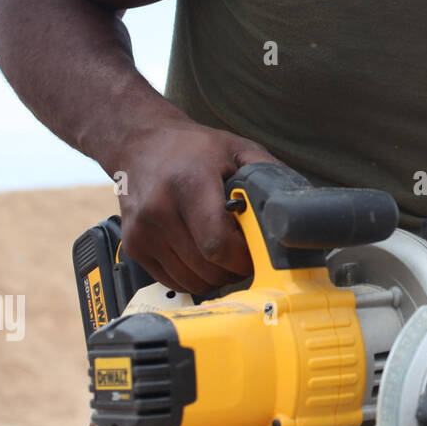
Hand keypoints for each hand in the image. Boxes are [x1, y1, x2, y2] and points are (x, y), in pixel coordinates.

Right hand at [112, 119, 284, 293]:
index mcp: (188, 184)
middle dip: (234, 269)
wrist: (140, 144)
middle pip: (206, 268)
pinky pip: (173, 281)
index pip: (217, 244)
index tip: (257, 252)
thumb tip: (293, 203)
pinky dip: (194, 277)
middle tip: (245, 254)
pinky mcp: (133, 246)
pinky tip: (202, 256)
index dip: (243, 258)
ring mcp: (142, 231)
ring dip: (215, 276)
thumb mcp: (236, 148)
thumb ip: (266, 172)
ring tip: (224, 254)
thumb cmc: (192, 148)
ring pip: (191, 280)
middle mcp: (159, 209)